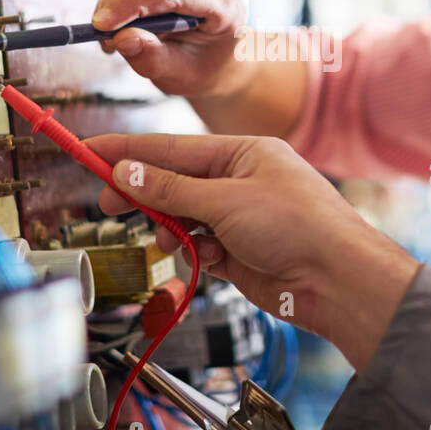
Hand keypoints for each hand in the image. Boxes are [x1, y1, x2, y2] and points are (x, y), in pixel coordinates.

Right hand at [84, 132, 420, 371]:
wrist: (338, 281)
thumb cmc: (302, 227)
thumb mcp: (227, 200)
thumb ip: (172, 190)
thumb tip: (128, 172)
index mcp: (244, 152)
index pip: (173, 148)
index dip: (129, 150)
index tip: (91, 151)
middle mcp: (241, 181)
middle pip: (175, 181)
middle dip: (143, 192)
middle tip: (109, 200)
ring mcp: (241, 218)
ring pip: (183, 218)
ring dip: (169, 229)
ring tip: (167, 239)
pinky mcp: (240, 252)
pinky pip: (199, 247)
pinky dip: (193, 252)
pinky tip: (201, 259)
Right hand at [92, 0, 247, 97]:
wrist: (216, 57)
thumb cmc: (200, 67)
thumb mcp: (180, 75)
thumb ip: (153, 59)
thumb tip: (121, 38)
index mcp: (227, 3)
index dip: (132, 3)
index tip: (102, 26)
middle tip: (100, 28)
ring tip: (111, 31)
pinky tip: (118, 18)